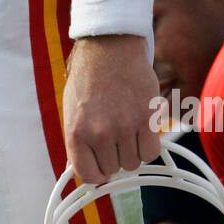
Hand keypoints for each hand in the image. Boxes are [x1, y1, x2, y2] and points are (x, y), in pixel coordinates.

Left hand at [63, 34, 160, 182]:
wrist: (109, 49)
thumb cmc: (89, 79)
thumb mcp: (72, 111)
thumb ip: (78, 142)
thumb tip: (83, 170)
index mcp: (76, 133)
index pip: (89, 175)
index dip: (98, 172)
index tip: (102, 165)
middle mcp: (99, 134)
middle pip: (114, 170)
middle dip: (115, 157)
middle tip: (115, 137)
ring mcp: (124, 127)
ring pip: (134, 163)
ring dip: (132, 150)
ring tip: (127, 128)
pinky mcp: (146, 119)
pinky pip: (151, 152)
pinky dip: (148, 145)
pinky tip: (142, 129)